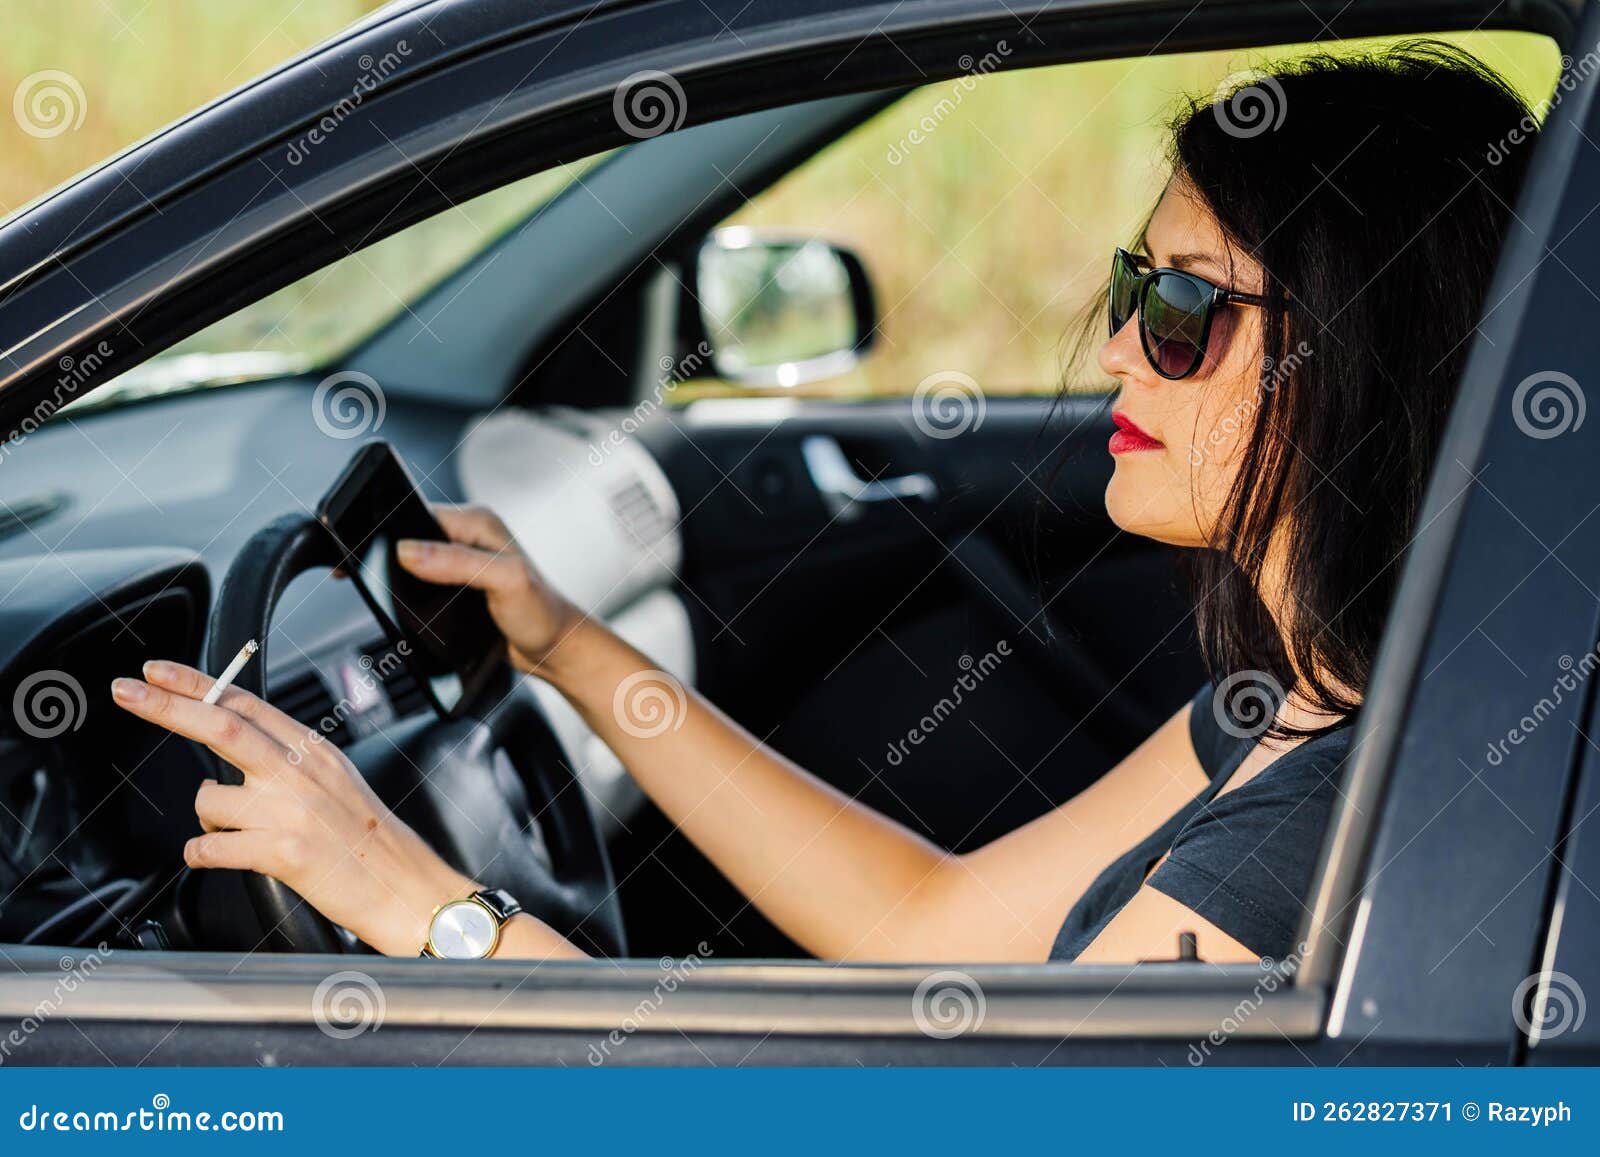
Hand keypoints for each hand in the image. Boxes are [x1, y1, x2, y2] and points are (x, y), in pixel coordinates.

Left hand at [110, 660, 475, 955]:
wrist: (402, 885)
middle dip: (166, 705)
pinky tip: (227, 858)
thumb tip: (231, 739)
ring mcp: (291, 810)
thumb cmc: (363, 837)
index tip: (155, 672)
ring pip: (208, 800)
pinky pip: (209, 849)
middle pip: (221, 724)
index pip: (245, 702)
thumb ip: (285, 756)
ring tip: (240, 836)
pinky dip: (205, 855)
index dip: (196, 683)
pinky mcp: (282, 853)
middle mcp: (300, 772)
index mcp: (312, 749)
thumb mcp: (332, 779)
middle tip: (124, 690)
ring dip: (207, 821)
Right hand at [395, 504, 583, 676]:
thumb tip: (408, 551)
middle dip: (403, 563)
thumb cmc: (541, 613)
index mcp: (478, 521)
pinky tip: (429, 610)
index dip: (401, 536)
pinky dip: (420, 598)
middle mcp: (470, 536)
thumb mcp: (504, 581)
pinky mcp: (460, 586)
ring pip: (416, 565)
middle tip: (416, 587)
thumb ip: (458, 562)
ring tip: (426, 602)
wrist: (554, 648)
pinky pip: (425, 585)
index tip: (394, 561)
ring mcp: (464, 562)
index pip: (420, 515)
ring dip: (411, 584)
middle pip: (414, 540)